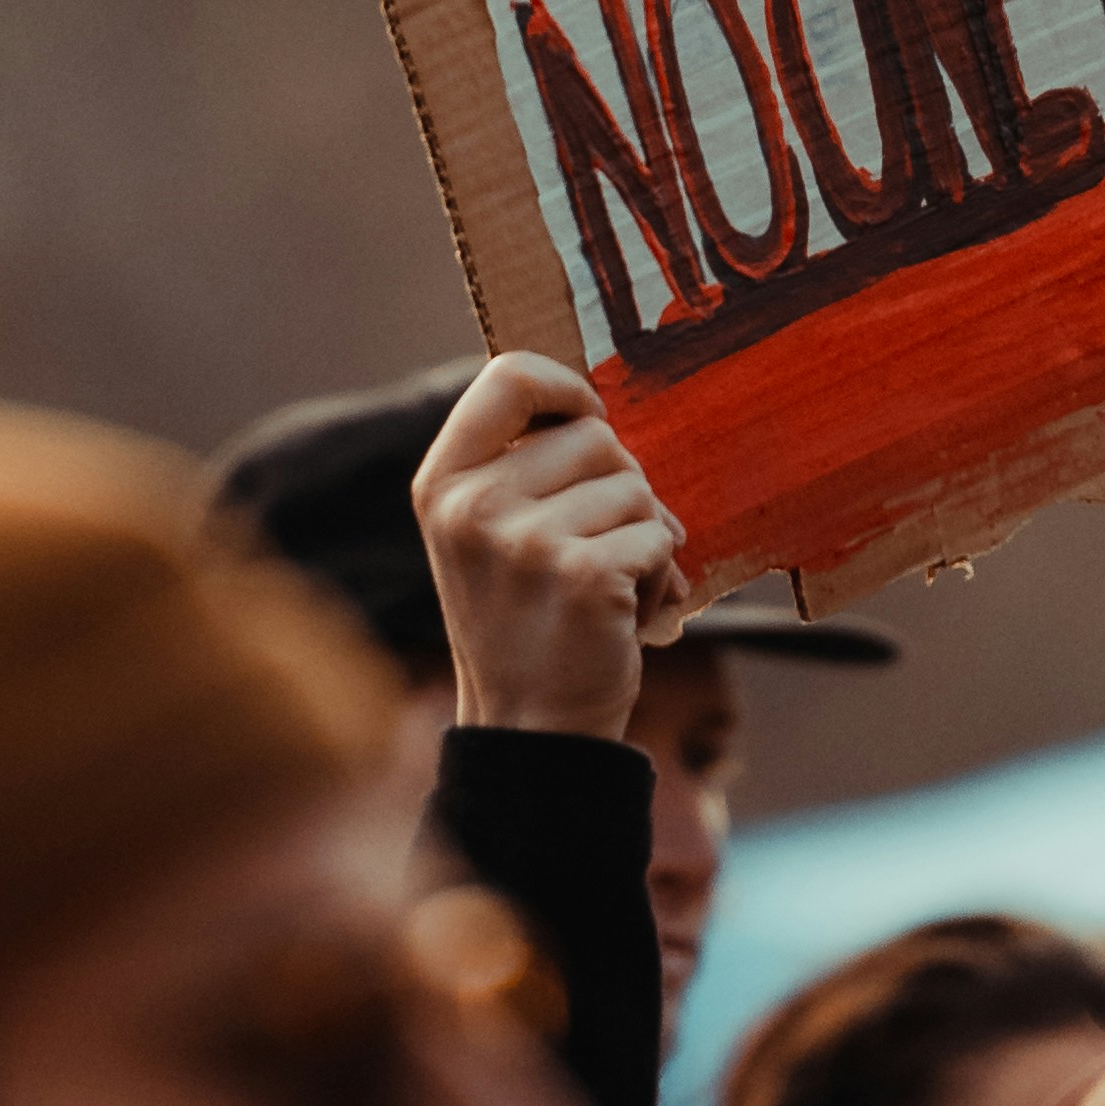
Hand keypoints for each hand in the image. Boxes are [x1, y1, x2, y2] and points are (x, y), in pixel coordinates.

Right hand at [412, 352, 690, 738]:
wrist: (530, 731)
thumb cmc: (523, 621)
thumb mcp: (487, 534)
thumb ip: (522, 465)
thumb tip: (598, 403)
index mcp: (442, 484)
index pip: (509, 375)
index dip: (567, 388)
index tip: (588, 421)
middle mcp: (473, 507)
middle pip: (594, 434)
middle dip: (619, 484)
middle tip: (599, 546)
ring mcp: (526, 543)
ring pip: (636, 486)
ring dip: (644, 535)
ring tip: (609, 587)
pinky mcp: (584, 576)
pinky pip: (659, 536)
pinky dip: (662, 575)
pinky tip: (628, 614)